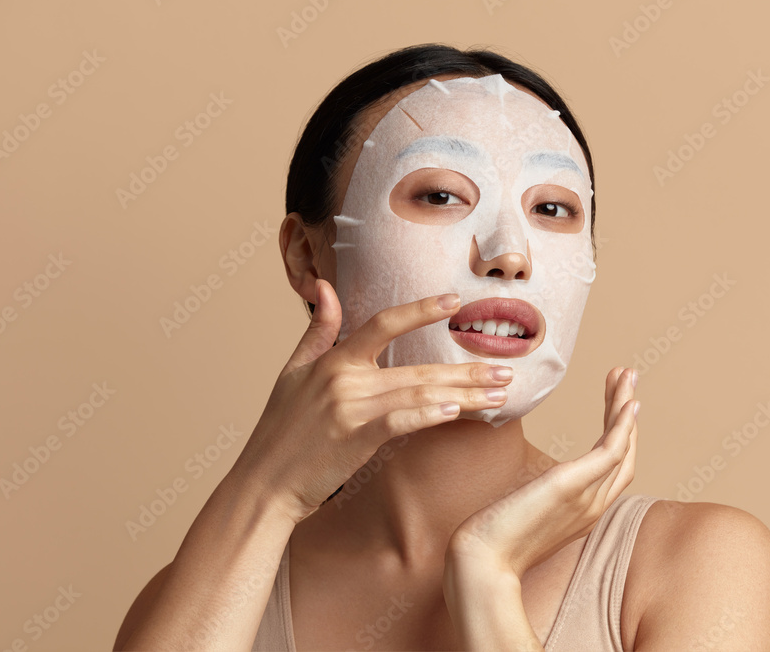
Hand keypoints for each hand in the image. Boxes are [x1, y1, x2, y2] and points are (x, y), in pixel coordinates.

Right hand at [228, 279, 512, 524]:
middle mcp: (344, 378)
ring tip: (498, 395)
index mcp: (333, 360)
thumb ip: (317, 330)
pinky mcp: (355, 439)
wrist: (264, 483)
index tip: (455, 301)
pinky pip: (401, 422)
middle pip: (417, 367)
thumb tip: (325, 286)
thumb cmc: (281, 430)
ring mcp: (350, 408)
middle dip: (465, 370)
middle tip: (505, 371)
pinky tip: (458, 412)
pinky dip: (429, 415)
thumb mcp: (293, 371)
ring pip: (419, 394)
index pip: (382, 323)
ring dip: (464, 395)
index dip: (420, 309)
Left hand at [444, 366, 639, 579]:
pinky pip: (611, 451)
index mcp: (583, 510)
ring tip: (626, 374)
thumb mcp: (521, 511)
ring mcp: (587, 498)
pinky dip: (622, 426)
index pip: (613, 466)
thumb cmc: (492, 539)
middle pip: (625, 453)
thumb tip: (528, 486)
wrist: (481, 561)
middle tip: (627, 377)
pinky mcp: (573, 486)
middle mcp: (593, 505)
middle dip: (627, 413)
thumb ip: (535, 497)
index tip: (615, 400)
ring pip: (622, 446)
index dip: (619, 432)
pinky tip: (626, 403)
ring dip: (625, 407)